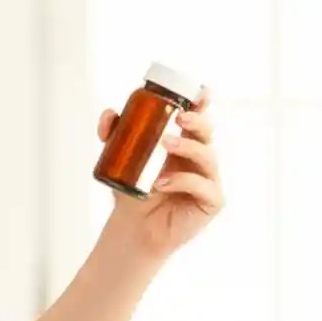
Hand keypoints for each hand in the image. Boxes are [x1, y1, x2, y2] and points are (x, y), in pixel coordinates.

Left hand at [97, 87, 223, 258]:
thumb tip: (109, 114)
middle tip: (179, 117)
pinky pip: (204, 186)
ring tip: (165, 144)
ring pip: (208, 156)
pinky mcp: (212, 201)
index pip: (196, 119)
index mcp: (183, 145)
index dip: (201, 103)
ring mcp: (208, 180)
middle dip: (197, 121)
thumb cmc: (133, 192)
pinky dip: (183, 181)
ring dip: (187, 147)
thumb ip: (114, 136)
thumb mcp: (119, 161)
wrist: (133, 228)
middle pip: (207, 133)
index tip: (200, 92)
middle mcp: (199, 160)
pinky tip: (162, 182)